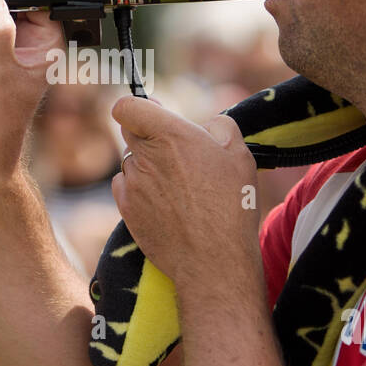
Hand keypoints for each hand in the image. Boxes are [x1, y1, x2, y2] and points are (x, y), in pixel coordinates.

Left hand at [110, 97, 259, 293]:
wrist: (213, 260)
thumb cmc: (232, 206)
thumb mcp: (241, 155)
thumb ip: (220, 126)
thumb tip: (207, 124)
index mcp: (171, 135)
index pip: (128, 106)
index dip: (137, 107)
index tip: (152, 113)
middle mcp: (146, 156)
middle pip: (130, 132)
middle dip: (148, 136)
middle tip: (175, 152)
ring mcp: (132, 183)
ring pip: (131, 162)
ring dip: (147, 166)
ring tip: (178, 187)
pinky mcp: (126, 208)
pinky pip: (125, 187)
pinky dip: (138, 189)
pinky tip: (164, 203)